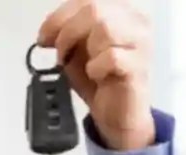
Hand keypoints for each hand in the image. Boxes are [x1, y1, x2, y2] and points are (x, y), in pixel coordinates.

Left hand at [38, 0, 155, 150]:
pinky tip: (97, 75)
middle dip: (67, 31)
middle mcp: (135, 20)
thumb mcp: (76, 49)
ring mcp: (141, 42)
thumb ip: (65, 33)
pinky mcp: (139, 66)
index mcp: (120, 10)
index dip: (59, 16)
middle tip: (60, 53)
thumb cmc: (99, 77)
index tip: (43, 38)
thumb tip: (46, 32)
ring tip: (83, 64)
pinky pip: (112, 57)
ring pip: (105, 28)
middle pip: (94, 8)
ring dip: (83, 48)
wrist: (116, 113)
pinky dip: (96, 67)